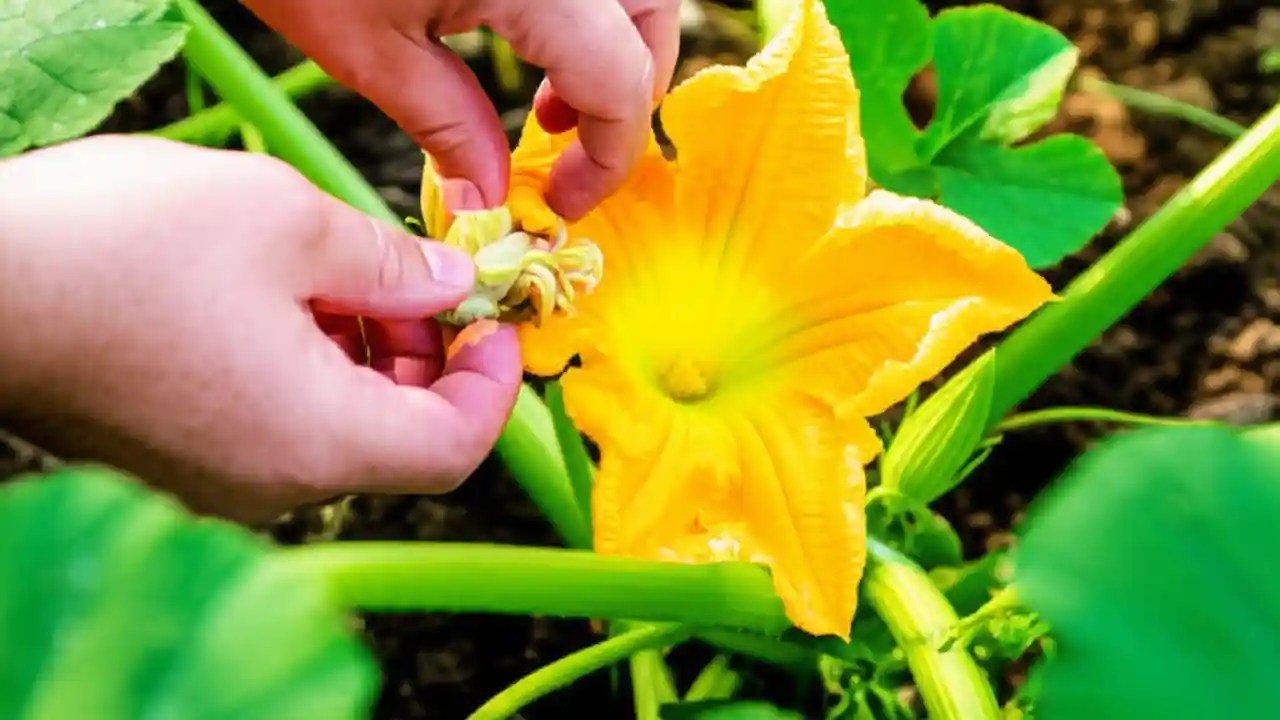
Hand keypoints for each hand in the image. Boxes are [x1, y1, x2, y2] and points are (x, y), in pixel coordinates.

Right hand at [0, 136, 521, 523]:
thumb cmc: (119, 245)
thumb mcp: (286, 221)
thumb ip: (391, 264)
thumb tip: (450, 285)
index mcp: (319, 439)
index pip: (457, 447)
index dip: (494, 383)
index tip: (493, 320)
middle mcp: (275, 483)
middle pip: (400, 439)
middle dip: (429, 358)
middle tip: (415, 280)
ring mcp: (222, 481)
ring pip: (339, 429)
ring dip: (367, 357)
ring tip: (338, 276)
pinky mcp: (181, 462)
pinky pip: (279, 428)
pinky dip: (309, 372)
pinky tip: (283, 302)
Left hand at [242, 0, 679, 218]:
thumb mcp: (367, 48)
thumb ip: (448, 124)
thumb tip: (491, 195)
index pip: (622, 84)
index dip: (606, 160)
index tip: (562, 203)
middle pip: (654, 22)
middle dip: (626, 96)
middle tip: (561, 146)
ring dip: (614, 47)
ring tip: (550, 98)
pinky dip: (584, 12)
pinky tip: (530, 34)